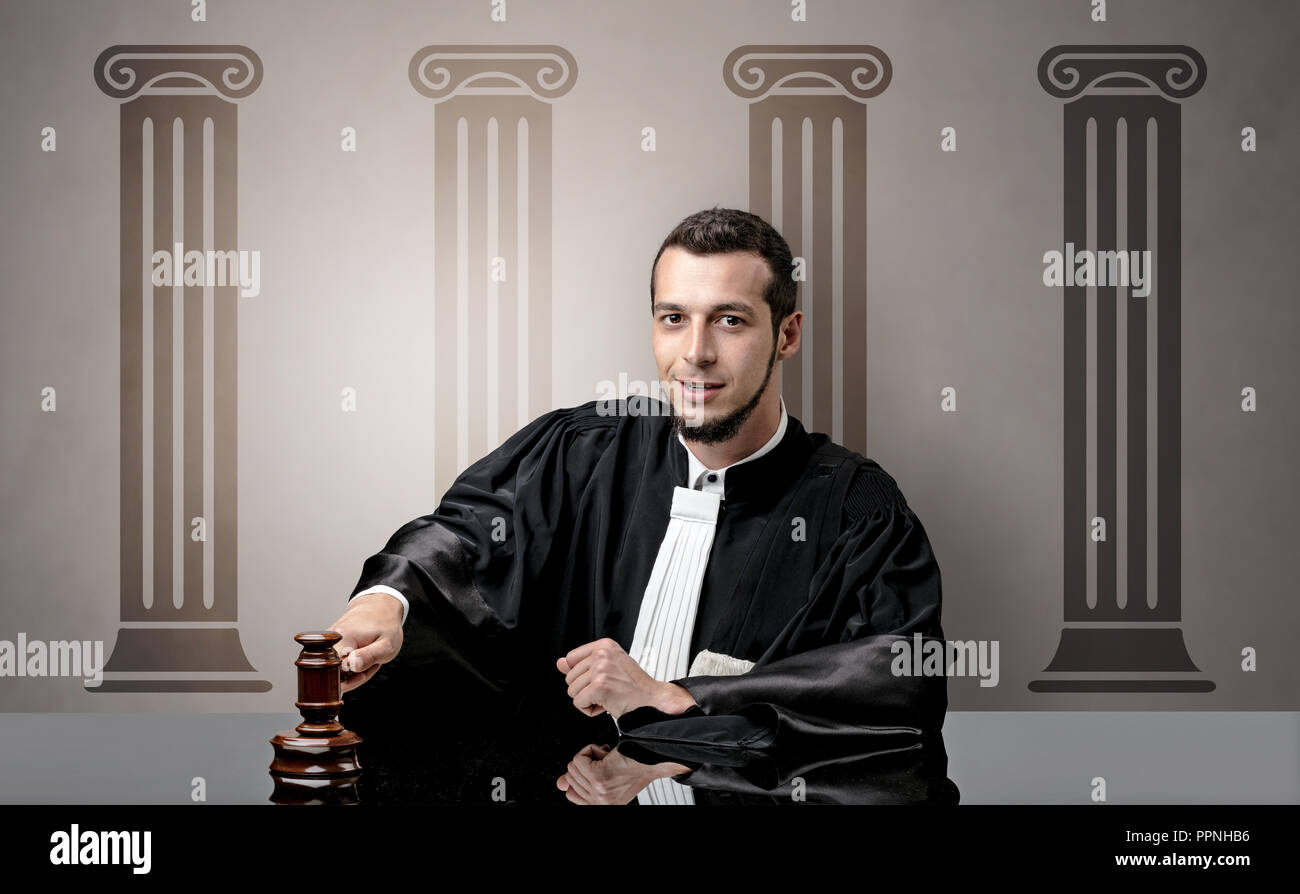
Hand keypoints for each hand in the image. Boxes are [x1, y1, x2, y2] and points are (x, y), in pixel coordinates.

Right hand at [329, 592, 404, 693]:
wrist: (379, 607)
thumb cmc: (385, 625)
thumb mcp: (387, 644)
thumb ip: (370, 656)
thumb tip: (351, 666)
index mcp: (343, 638)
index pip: (336, 672)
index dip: (352, 678)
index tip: (367, 670)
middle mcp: (329, 641)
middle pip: (336, 674)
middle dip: (355, 675)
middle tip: (373, 662)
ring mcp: (326, 644)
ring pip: (338, 671)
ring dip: (356, 670)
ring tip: (370, 656)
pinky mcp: (328, 646)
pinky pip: (338, 664)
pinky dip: (353, 664)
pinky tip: (363, 655)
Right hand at [555, 744, 691, 804]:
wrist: (651, 758)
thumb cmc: (633, 764)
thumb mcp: (602, 777)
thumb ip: (579, 781)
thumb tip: (560, 784)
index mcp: (601, 805)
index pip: (571, 793)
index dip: (580, 775)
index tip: (594, 769)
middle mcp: (600, 802)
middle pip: (570, 776)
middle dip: (586, 763)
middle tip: (606, 762)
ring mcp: (598, 792)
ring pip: (573, 765)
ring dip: (590, 755)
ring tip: (608, 758)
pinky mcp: (598, 777)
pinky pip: (579, 758)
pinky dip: (590, 749)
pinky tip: (606, 752)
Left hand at [557, 638, 697, 718]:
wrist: (651, 700)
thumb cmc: (633, 686)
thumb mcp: (607, 668)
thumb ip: (581, 664)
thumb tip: (560, 663)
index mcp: (604, 645)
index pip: (571, 659)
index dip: (581, 674)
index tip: (599, 678)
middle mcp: (602, 654)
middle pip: (570, 678)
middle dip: (585, 690)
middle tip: (608, 690)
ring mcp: (600, 669)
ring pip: (572, 692)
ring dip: (588, 700)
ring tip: (608, 697)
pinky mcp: (599, 686)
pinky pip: (579, 703)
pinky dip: (590, 710)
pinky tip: (606, 705)